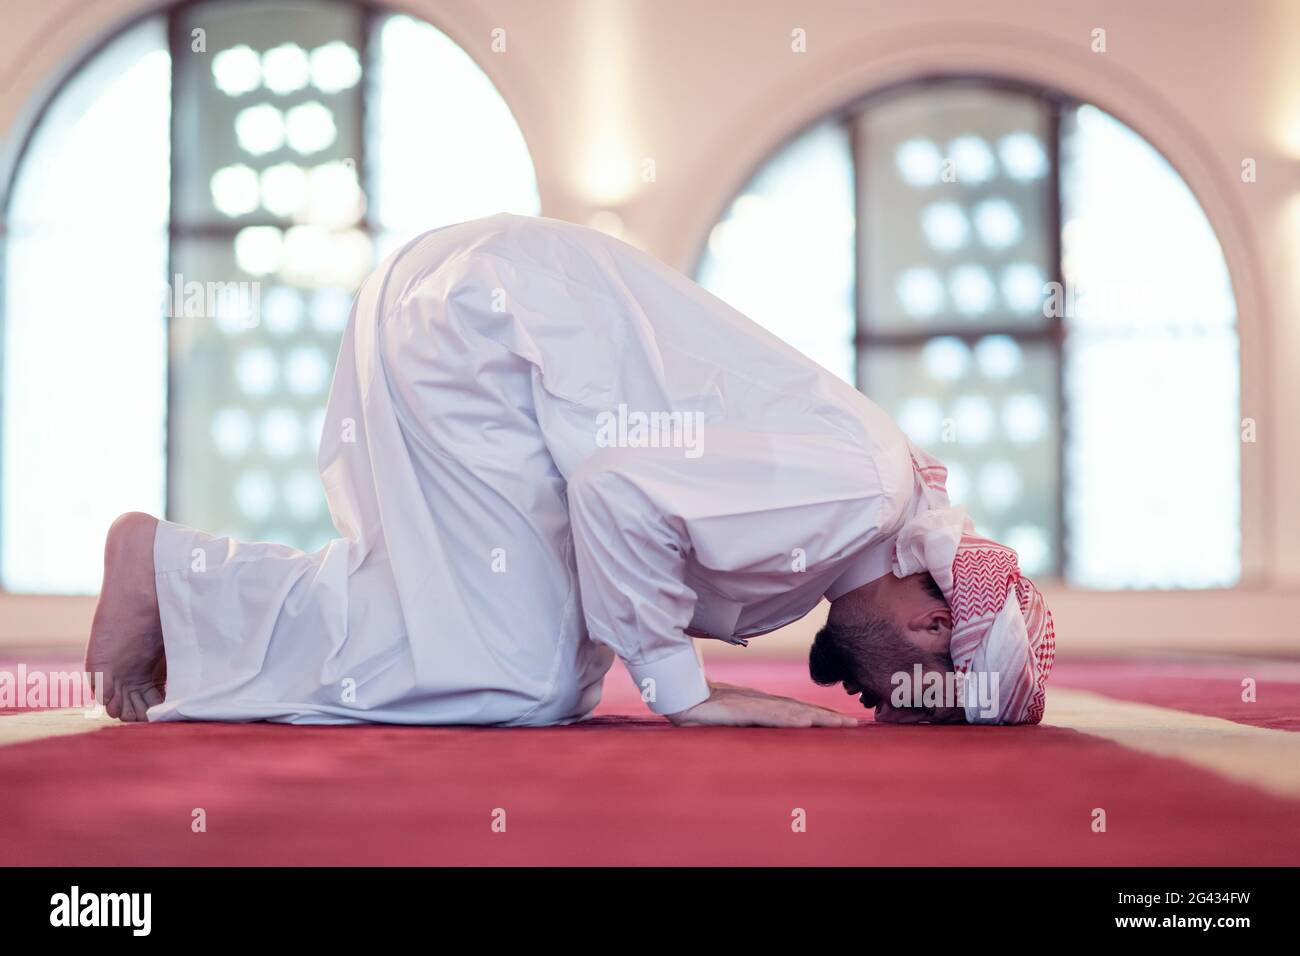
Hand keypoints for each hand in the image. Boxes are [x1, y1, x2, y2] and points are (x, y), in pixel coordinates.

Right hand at [667, 682, 857, 727]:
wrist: (675, 695)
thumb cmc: (699, 708)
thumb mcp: (729, 718)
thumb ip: (746, 722)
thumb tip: (763, 733)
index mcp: (759, 705)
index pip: (796, 710)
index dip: (820, 714)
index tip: (842, 721)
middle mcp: (760, 702)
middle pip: (800, 709)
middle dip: (828, 717)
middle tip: (855, 724)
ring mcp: (750, 705)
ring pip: (791, 712)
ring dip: (818, 717)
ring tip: (842, 724)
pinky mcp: (738, 709)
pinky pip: (768, 715)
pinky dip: (789, 718)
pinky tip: (806, 721)